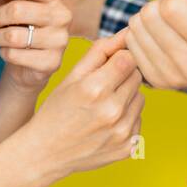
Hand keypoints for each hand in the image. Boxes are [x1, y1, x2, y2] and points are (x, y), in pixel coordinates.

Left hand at [0, 0, 70, 91]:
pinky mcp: (52, 62)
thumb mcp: (14, 1)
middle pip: (17, 10)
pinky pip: (15, 55)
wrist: (31, 62)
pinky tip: (10, 52)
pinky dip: (4, 53)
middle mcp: (62, 14)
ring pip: (13, 36)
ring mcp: (60, 40)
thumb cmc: (21, 25)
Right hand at [22, 30, 144, 178]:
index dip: (118, 59)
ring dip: (126, 97)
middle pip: (137, 76)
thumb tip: (127, 32)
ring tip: (102, 106)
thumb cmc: (56, 110)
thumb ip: (100, 51)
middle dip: (123, 77)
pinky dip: (126, 118)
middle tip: (102, 87)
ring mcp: (122, 132)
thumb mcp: (71, 76)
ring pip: (141, 98)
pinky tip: (105, 123)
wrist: (45, 154)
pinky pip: (138, 119)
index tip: (107, 67)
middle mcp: (112, 111)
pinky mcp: (128, 147)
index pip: (128, 58)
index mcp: (95, 89)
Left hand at [124, 0, 186, 90]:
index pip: (172, 7)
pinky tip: (165, 30)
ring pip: (136, 27)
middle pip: (150, 15)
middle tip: (184, 3)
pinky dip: (143, 29)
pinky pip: (130, 43)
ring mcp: (172, 77)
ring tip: (177, 19)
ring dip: (153, 13)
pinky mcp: (157, 80)